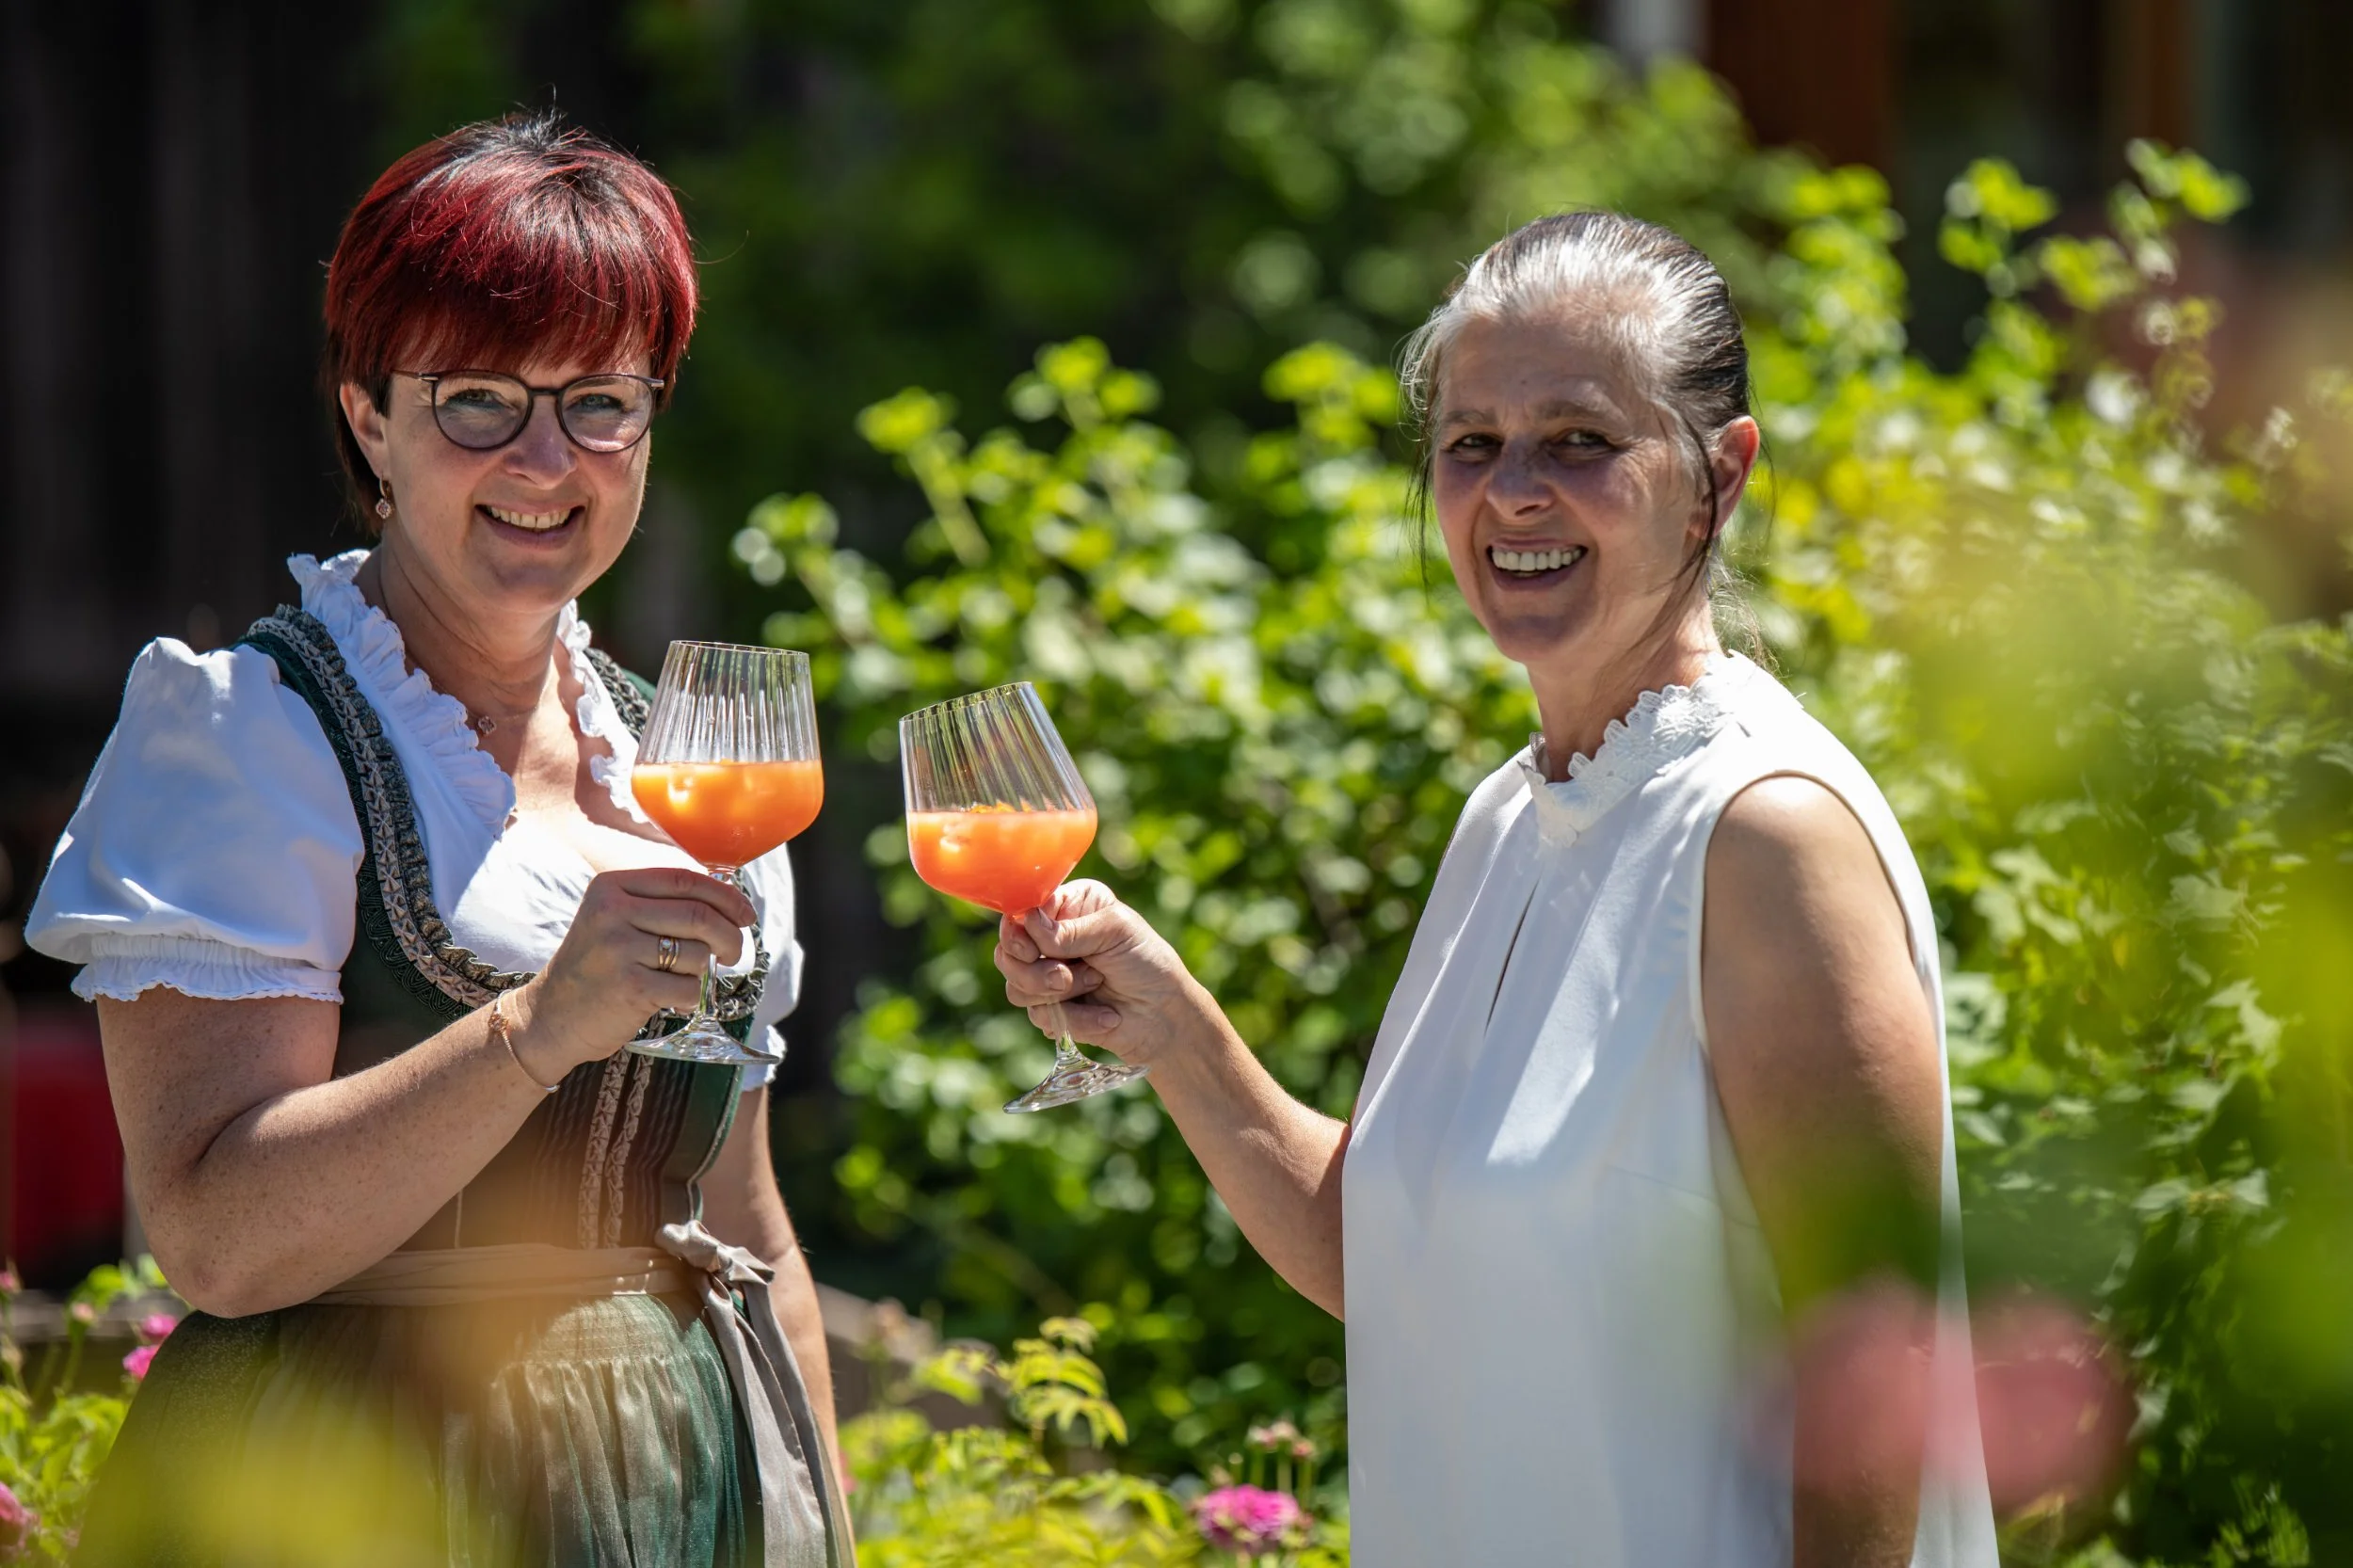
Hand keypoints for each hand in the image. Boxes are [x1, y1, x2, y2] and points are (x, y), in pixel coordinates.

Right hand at [515, 867, 755, 1074]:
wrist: (550, 1017)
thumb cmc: (596, 967)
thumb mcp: (615, 920)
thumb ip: (661, 904)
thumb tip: (730, 899)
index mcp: (612, 887)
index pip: (685, 880)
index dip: (726, 896)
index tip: (746, 914)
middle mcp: (612, 912)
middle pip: (700, 915)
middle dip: (730, 936)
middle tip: (734, 953)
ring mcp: (619, 949)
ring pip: (697, 954)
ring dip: (703, 971)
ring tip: (680, 979)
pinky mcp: (629, 987)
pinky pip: (688, 988)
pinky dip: (690, 997)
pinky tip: (670, 999)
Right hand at [994, 880, 1214, 1070]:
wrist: (1166, 1017)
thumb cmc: (1148, 963)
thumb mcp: (1116, 932)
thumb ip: (1070, 930)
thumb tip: (1026, 921)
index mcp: (1070, 905)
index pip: (1023, 911)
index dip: (1018, 931)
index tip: (1030, 948)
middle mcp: (1053, 936)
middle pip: (1008, 951)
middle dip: (1036, 971)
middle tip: (1064, 978)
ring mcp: (1049, 973)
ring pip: (1017, 986)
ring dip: (1059, 994)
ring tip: (1096, 987)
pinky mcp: (1052, 1008)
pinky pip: (1039, 1015)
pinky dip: (1075, 1019)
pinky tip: (1105, 1016)